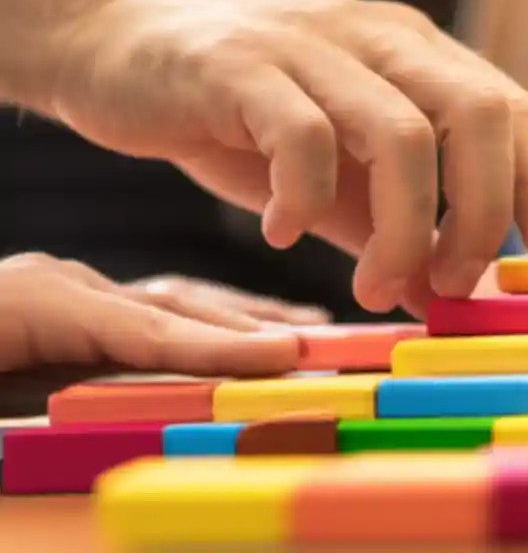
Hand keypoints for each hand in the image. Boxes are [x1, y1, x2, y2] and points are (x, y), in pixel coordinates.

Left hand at [0, 253, 311, 375]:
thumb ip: (36, 410)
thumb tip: (134, 386)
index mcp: (37, 301)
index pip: (150, 330)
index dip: (223, 347)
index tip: (288, 356)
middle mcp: (61, 286)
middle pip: (176, 306)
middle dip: (252, 324)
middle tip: (321, 344)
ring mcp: (62, 292)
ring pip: (169, 303)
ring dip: (237, 318)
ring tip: (298, 331)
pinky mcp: (59, 306)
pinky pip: (143, 312)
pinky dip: (196, 321)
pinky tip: (224, 331)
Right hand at [46, 0, 527, 313]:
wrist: (111, 48)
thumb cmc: (240, 118)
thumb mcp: (335, 177)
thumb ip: (392, 225)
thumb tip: (449, 300)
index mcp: (415, 53)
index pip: (511, 106)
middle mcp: (377, 37)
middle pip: (477, 114)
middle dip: (482, 213)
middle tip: (454, 286)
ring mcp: (311, 43)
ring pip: (401, 133)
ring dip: (403, 228)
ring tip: (374, 287)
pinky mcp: (238, 64)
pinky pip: (303, 136)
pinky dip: (307, 199)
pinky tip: (283, 235)